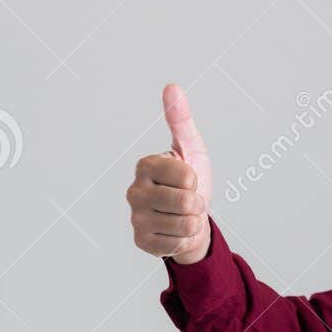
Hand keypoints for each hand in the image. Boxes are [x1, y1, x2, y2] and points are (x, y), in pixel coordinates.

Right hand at [127, 83, 213, 263]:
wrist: (191, 218)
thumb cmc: (191, 182)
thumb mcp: (191, 149)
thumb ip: (181, 121)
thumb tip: (171, 87)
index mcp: (145, 165)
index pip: (186, 175)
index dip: (196, 180)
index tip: (188, 179)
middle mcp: (134, 191)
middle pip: (186, 201)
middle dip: (197, 203)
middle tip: (189, 200)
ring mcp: (136, 218)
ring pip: (185, 225)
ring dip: (192, 222)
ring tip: (183, 216)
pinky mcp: (141, 241)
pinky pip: (176, 244)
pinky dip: (184, 239)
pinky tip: (175, 231)